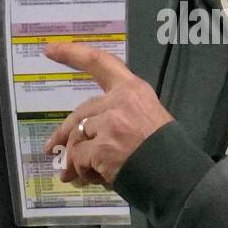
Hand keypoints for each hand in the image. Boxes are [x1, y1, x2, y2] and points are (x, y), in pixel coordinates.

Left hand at [41, 43, 174, 186]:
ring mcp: (109, 124)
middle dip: (63, 133)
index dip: (72, 54)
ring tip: (76, 175)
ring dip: (76, 160)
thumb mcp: (148, 117)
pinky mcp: (102, 148)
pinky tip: (96, 178)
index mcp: (132, 89)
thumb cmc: (167, 149)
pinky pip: (79, 159)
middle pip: (80, 113)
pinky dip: (83, 172)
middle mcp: (118, 101)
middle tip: (50, 148)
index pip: (98, 62)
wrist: (177, 175)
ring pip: (77, 138)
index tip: (50, 50)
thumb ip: (116, 116)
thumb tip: (83, 137)